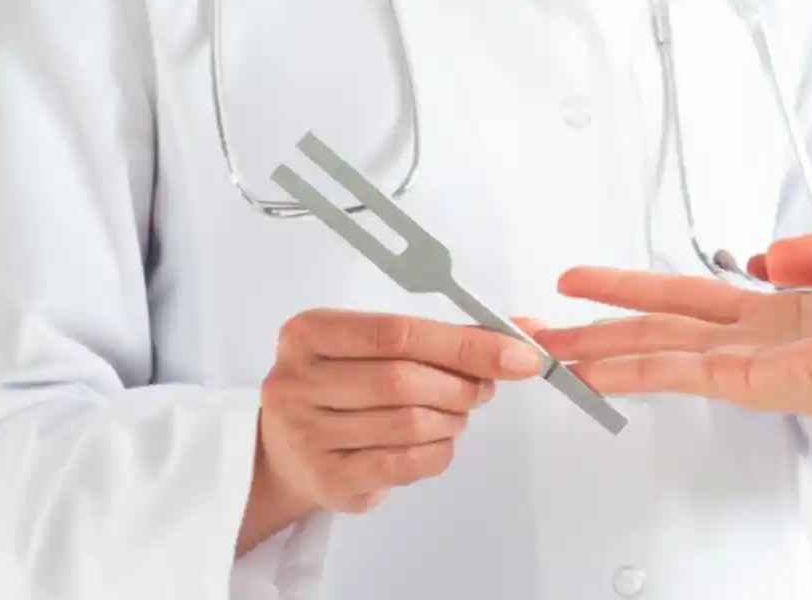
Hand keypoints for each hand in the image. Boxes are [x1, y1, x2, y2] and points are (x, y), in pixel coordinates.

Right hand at [240, 310, 541, 552]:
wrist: (286, 452)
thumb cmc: (345, 387)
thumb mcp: (378, 349)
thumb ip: (445, 337)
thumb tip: (525, 332)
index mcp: (309, 333)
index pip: (397, 332)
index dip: (464, 345)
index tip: (517, 355)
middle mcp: (295, 381)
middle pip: (403, 380)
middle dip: (461, 385)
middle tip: (483, 389)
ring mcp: (305, 434)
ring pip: (409, 424)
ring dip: (451, 420)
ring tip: (454, 415)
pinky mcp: (326, 479)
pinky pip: (404, 464)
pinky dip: (438, 452)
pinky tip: (437, 443)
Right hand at [534, 221, 811, 440]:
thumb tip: (777, 256)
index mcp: (788, 312)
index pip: (700, 301)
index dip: (652, 292)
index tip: (619, 288)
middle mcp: (760, 339)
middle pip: (662, 324)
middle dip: (601, 319)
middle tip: (550, 319)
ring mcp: (748, 361)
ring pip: (654, 347)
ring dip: (595, 344)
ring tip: (544, 344)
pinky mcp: (748, 377)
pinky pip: (674, 369)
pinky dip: (626, 369)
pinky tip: (585, 368)